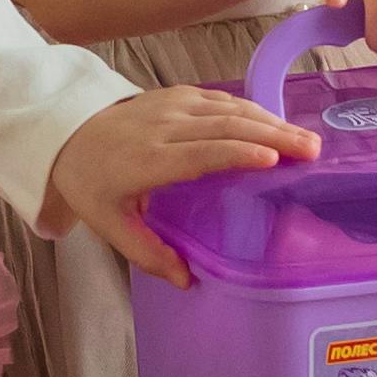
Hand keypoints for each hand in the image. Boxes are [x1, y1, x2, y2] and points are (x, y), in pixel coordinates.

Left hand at [43, 86, 310, 290]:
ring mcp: (171, 105)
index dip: (236, 153)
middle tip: (311, 151)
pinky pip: (220, 98)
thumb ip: (149, 253)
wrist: (65, 135)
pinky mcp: (177, 95)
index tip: (273, 159)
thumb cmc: (92, 183)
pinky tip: (276, 124)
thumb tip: (188, 281)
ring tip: (306, 139)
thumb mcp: (110, 226)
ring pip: (228, 108)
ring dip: (270, 121)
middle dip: (271, 136)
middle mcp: (163, 126)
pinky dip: (252, 110)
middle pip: (224, 126)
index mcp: (147, 160)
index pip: (199, 152)